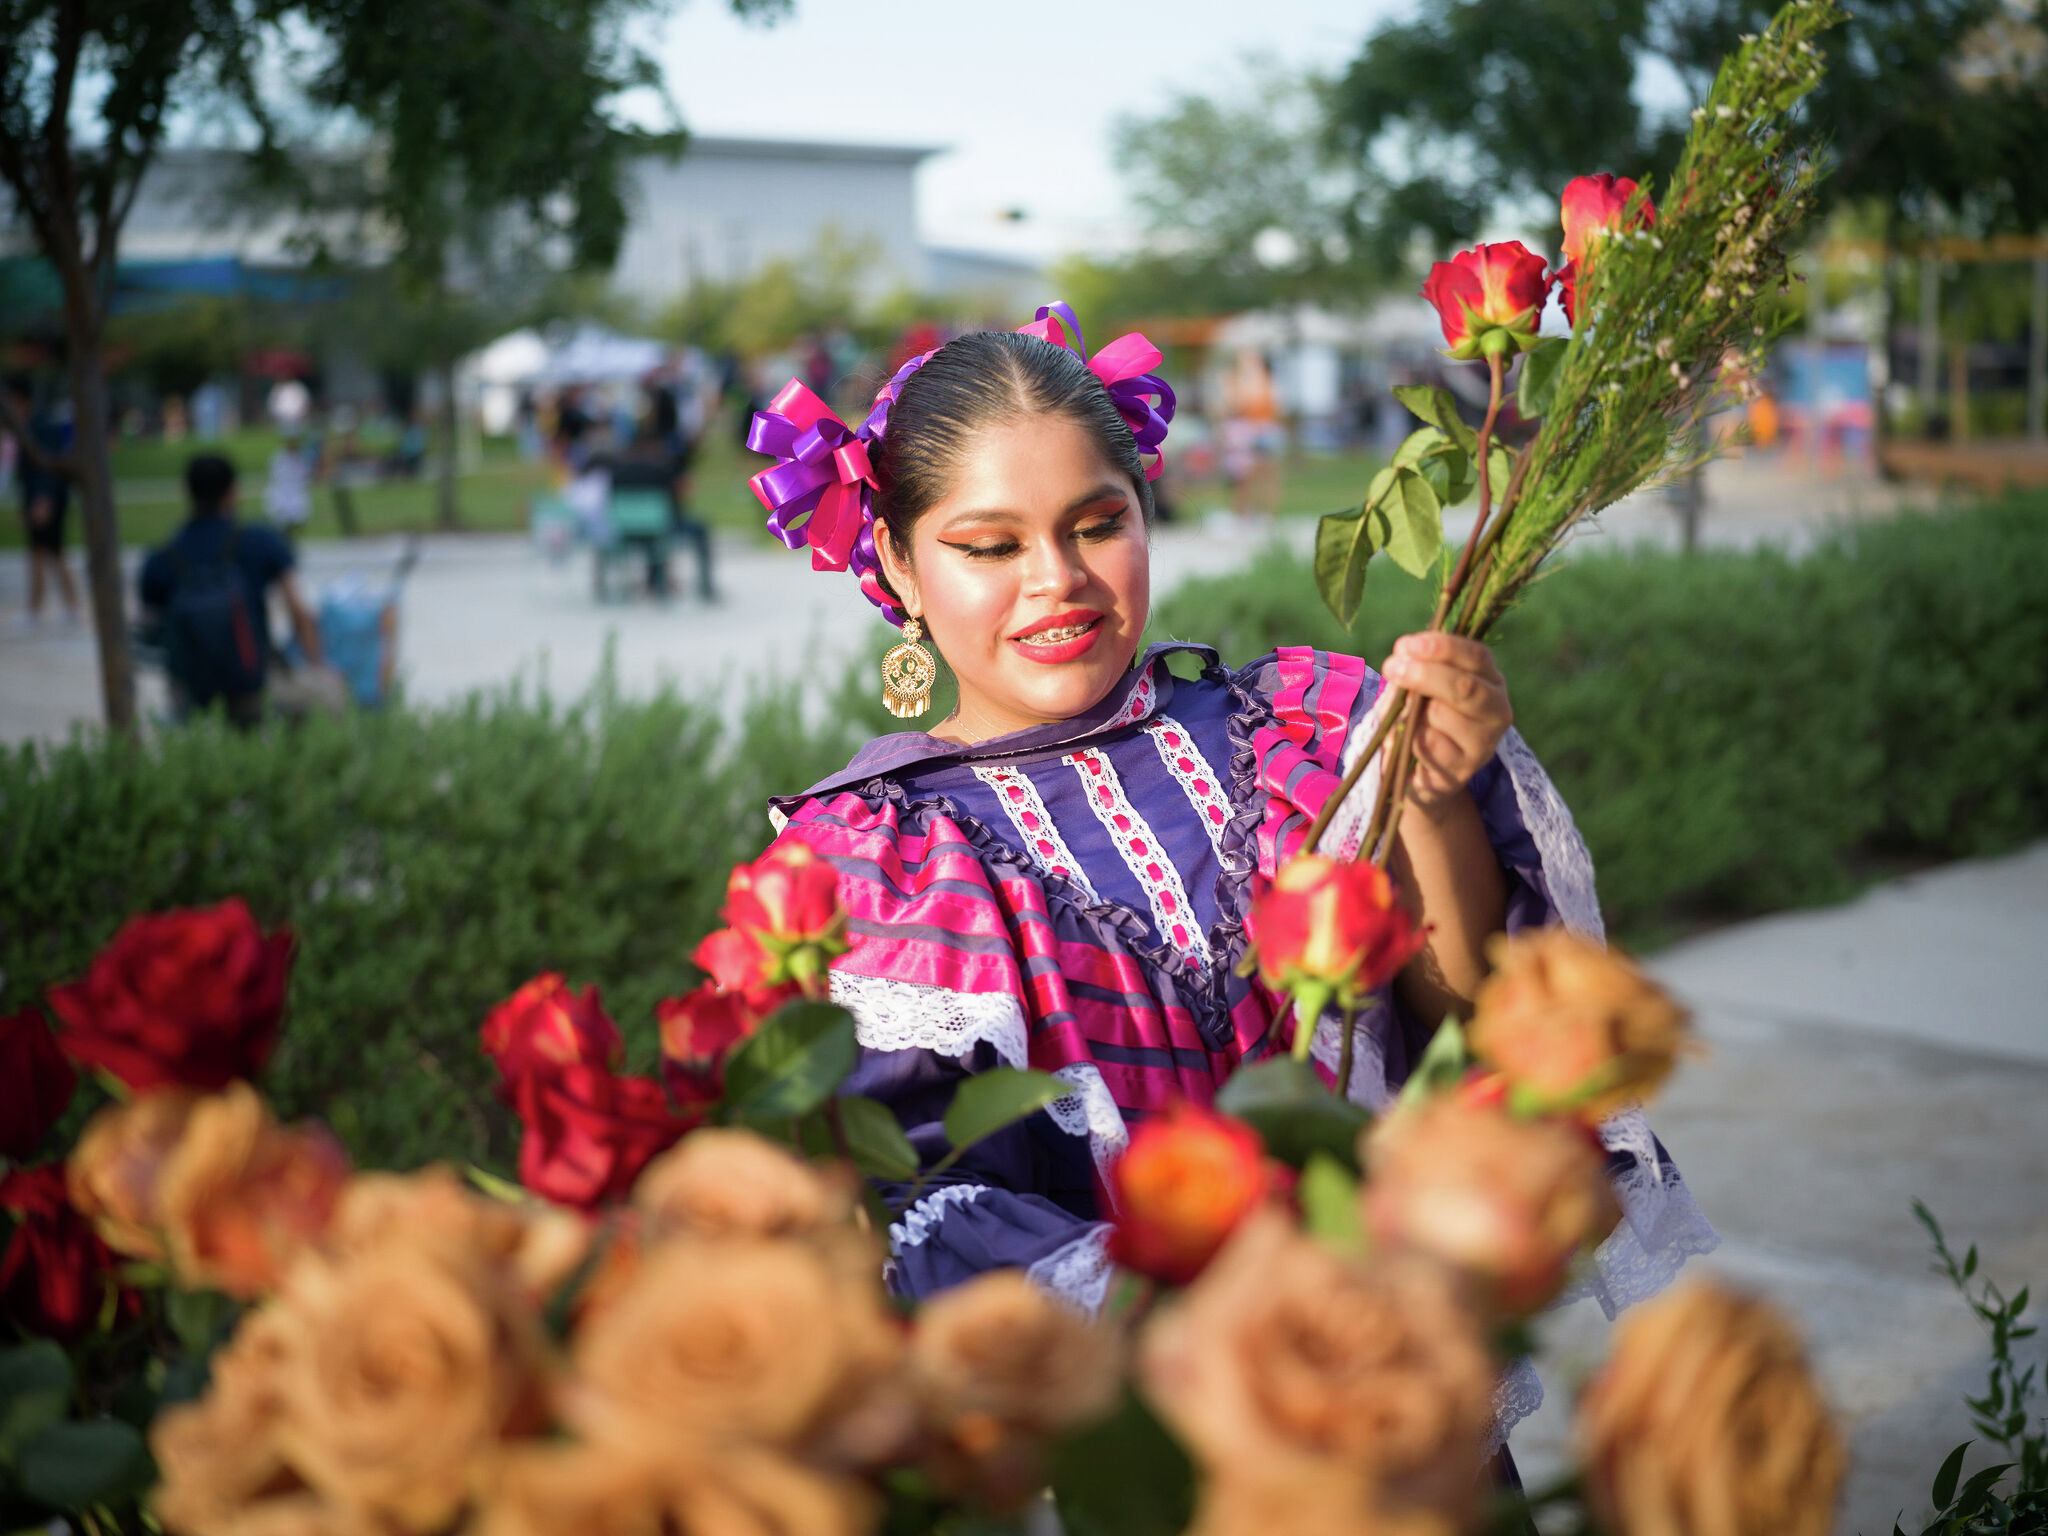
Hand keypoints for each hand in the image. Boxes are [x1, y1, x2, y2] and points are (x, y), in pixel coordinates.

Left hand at [1378, 632, 1512, 812]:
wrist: (1419, 773)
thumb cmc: (1420, 719)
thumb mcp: (1416, 688)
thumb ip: (1413, 671)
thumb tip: (1402, 658)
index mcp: (1489, 680)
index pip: (1477, 656)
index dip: (1443, 647)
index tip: (1406, 645)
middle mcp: (1497, 711)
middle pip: (1465, 687)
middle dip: (1425, 674)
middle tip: (1391, 667)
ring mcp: (1484, 744)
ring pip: (1441, 715)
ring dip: (1411, 712)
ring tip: (1402, 718)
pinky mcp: (1462, 770)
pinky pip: (1426, 744)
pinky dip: (1406, 738)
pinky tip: (1404, 743)